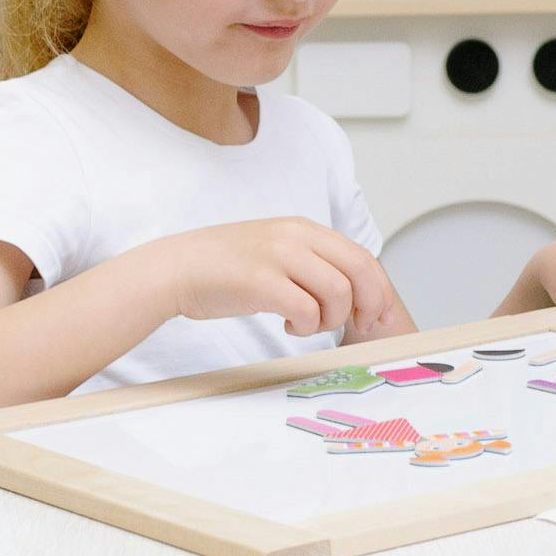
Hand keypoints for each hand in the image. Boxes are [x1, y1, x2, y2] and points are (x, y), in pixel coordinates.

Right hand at [148, 219, 407, 342]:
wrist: (177, 267)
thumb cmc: (224, 266)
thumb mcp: (275, 249)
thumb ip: (310, 261)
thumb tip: (351, 292)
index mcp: (303, 228)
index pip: (361, 256)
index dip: (378, 290)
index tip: (377, 315)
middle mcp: (296, 236)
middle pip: (360, 271)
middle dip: (367, 306)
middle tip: (355, 326)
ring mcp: (278, 256)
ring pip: (338, 293)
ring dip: (330, 319)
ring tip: (308, 325)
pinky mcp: (261, 282)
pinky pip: (307, 310)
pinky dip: (306, 327)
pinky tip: (289, 326)